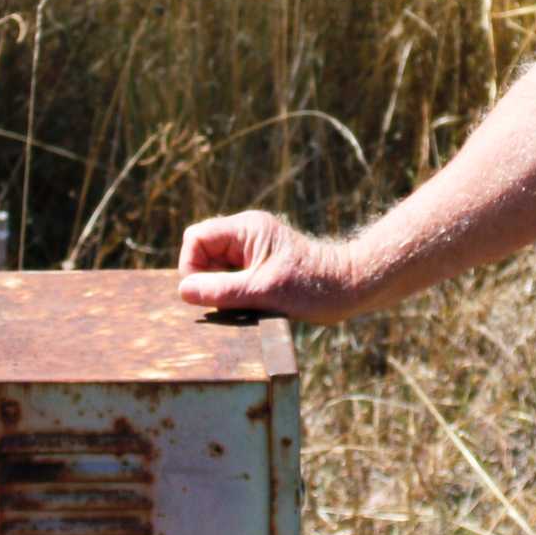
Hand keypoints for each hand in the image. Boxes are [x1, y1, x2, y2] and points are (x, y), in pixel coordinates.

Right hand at [177, 211, 377, 322]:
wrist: (351, 289)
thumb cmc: (314, 287)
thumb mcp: (263, 291)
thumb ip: (221, 290)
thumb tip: (183, 291)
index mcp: (246, 229)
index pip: (196, 238)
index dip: (192, 266)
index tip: (207, 292)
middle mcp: (247, 235)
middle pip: (203, 253)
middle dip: (207, 280)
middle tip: (231, 301)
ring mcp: (253, 251)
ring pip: (215, 269)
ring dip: (222, 290)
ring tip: (247, 304)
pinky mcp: (260, 267)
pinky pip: (231, 279)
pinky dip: (234, 295)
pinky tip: (253, 306)